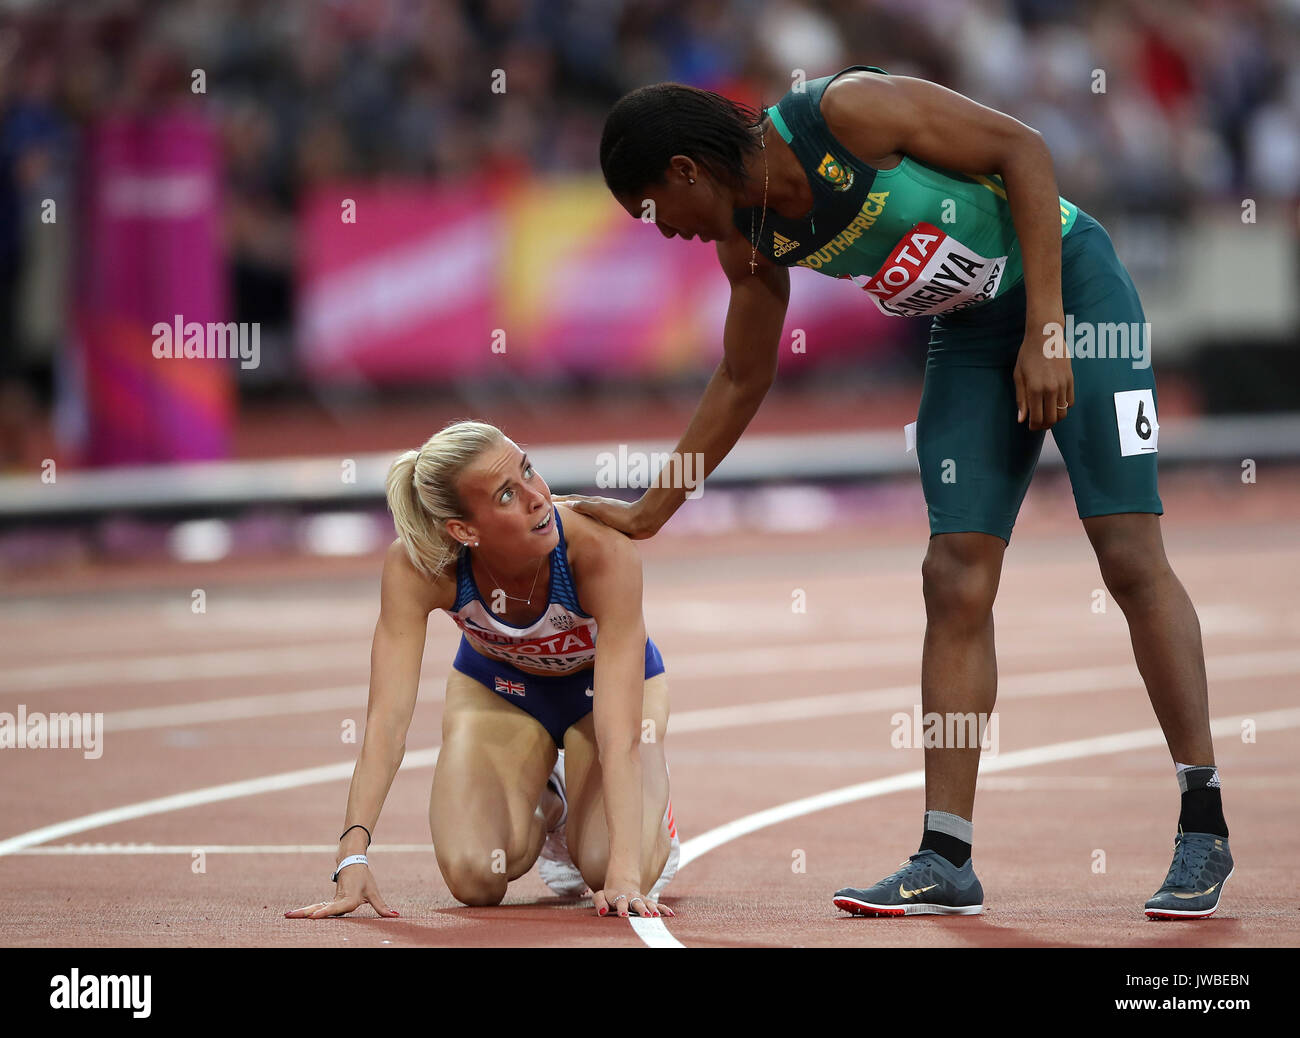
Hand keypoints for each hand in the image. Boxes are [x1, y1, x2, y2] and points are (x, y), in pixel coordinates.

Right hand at [284, 863, 398, 918]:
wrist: (352, 861)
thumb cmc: (364, 878)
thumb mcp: (373, 892)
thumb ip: (381, 907)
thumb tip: (395, 916)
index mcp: (350, 899)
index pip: (337, 907)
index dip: (326, 911)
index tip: (314, 915)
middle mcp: (339, 900)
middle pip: (321, 908)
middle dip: (306, 913)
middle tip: (290, 916)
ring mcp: (332, 900)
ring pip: (315, 907)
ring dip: (301, 912)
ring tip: (287, 916)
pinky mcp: (328, 900)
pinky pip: (316, 907)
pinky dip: (305, 911)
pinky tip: (293, 915)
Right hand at [550, 494, 657, 539]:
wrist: (643, 521)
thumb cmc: (623, 516)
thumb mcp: (601, 510)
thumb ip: (585, 506)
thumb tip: (568, 504)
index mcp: (593, 503)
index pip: (571, 500)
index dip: (559, 500)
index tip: (547, 499)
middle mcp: (596, 506)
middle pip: (576, 503)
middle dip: (563, 504)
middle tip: (551, 505)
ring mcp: (603, 513)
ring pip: (583, 511)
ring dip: (572, 511)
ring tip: (564, 515)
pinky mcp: (610, 522)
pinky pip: (591, 520)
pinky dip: (583, 520)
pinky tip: (584, 525)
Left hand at [593, 876, 669, 917]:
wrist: (622, 886)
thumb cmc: (610, 895)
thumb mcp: (601, 896)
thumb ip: (599, 902)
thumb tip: (602, 912)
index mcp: (619, 897)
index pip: (620, 902)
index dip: (622, 908)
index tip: (623, 915)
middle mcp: (632, 898)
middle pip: (637, 903)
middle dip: (641, 909)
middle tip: (645, 915)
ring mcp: (642, 900)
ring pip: (648, 904)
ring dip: (653, 909)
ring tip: (656, 916)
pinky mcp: (649, 903)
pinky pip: (658, 905)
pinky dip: (664, 909)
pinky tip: (670, 914)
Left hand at [1013, 319, 1073, 430]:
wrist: (1046, 336)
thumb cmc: (1028, 355)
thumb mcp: (1018, 376)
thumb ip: (1021, 399)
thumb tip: (1022, 419)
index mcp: (1034, 389)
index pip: (1037, 418)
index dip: (1034, 426)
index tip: (1030, 426)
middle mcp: (1050, 389)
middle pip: (1052, 419)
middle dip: (1044, 425)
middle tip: (1038, 424)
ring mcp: (1063, 385)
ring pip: (1063, 413)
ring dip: (1055, 418)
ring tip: (1046, 414)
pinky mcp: (1071, 380)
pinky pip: (1071, 402)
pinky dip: (1064, 407)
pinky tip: (1055, 404)